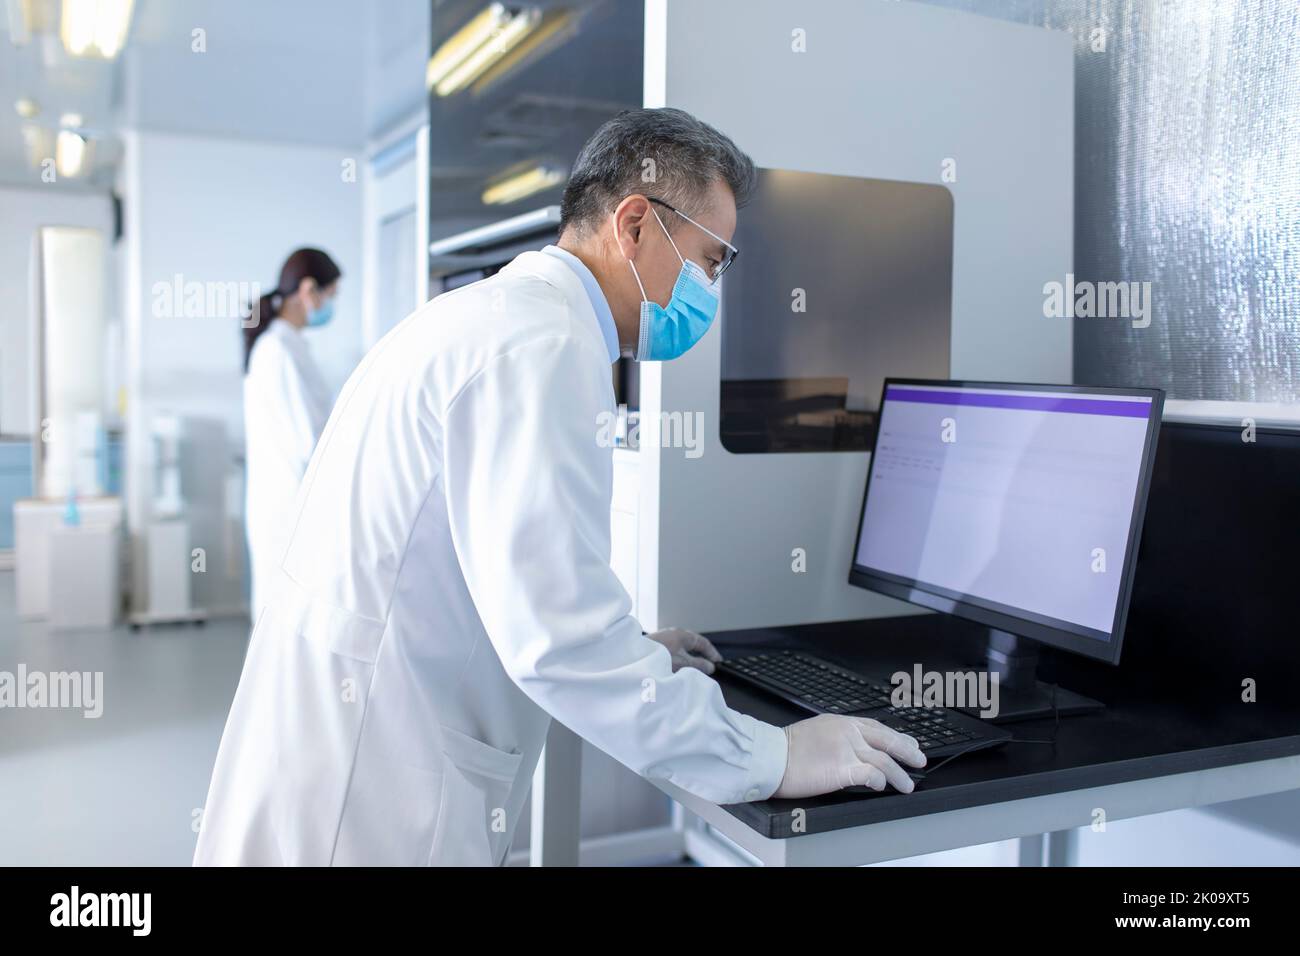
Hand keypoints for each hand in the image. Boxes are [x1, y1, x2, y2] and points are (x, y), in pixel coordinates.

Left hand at [647, 628, 723, 674]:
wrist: (631, 657)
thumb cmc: (656, 657)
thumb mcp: (682, 663)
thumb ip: (698, 665)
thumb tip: (710, 667)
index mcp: (681, 634)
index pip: (702, 642)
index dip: (712, 653)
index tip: (718, 662)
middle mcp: (672, 634)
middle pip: (692, 645)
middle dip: (700, 657)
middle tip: (707, 668)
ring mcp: (663, 640)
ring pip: (681, 649)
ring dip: (689, 660)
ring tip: (692, 672)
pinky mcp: (655, 648)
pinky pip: (672, 653)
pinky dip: (678, 661)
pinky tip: (676, 670)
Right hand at [773, 714, 926, 797]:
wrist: (770, 757)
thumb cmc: (786, 749)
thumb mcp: (816, 732)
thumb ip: (837, 737)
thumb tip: (852, 749)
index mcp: (841, 722)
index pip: (876, 727)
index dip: (896, 736)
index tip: (909, 742)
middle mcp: (848, 733)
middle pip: (887, 740)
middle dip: (907, 750)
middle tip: (919, 759)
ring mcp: (846, 749)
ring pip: (884, 760)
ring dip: (899, 774)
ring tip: (908, 785)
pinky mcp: (842, 769)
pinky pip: (870, 774)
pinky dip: (880, 781)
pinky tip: (883, 786)